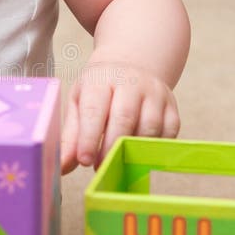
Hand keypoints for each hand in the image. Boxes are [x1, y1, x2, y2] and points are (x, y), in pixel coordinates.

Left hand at [60, 62, 179, 173]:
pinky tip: (140, 155)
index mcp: (102, 79)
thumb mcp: (79, 103)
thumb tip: (62, 166)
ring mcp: (156, 94)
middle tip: (100, 167)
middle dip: (111, 147)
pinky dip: (154, 149)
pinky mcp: (172, 107)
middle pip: (124, 117)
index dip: (89, 137)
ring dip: (134, 150)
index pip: (95, 109)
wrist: (132, 67)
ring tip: (119, 163)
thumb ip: (71, 135)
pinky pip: (168, 133)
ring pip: (149, 126)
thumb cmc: (100, 89)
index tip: (84, 160)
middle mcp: (132, 82)